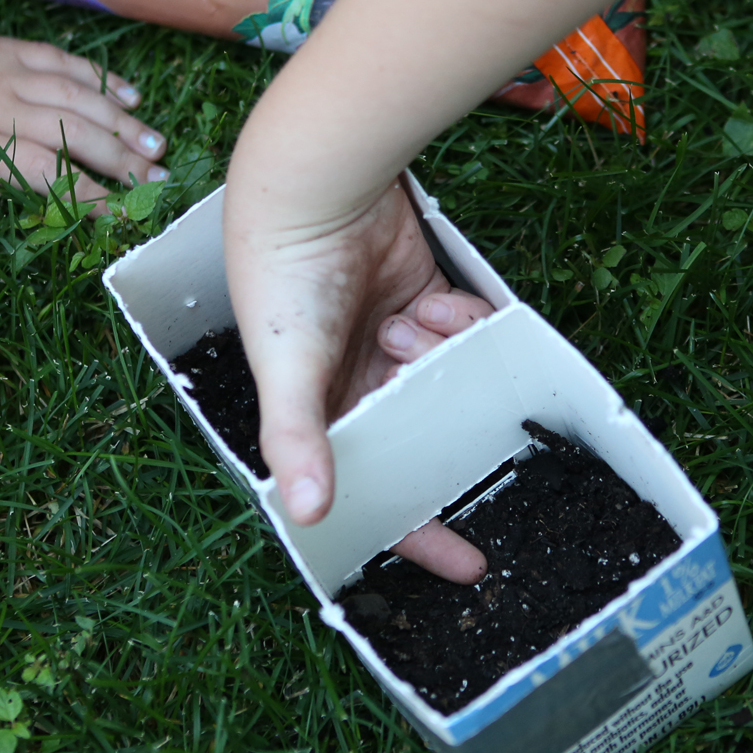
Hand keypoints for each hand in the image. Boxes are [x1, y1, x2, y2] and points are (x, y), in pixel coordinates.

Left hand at [0, 29, 167, 249]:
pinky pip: (64, 60)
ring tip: (158, 145)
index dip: (89, 196)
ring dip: (123, 121)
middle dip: (123, 160)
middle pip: (77, 134)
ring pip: (80, 96)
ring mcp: (10, 72)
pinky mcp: (11, 48)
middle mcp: (3, 106)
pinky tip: (130, 94)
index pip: (47, 173)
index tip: (122, 215)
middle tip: (160, 182)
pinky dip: (100, 77)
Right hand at [224, 176, 493, 583]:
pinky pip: (467, 336)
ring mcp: (398, 346)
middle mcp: (362, 387)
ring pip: (453, 382)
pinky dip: (459, 323)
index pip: (373, 490)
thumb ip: (296, 437)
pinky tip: (428, 301)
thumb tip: (308, 514)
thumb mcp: (287, 366)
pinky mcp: (427, 303)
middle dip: (446, 430)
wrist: (314, 186)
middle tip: (460, 418)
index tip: (469, 566)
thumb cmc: (284, 281)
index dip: (415, 530)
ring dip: (444, 359)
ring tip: (408, 322)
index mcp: (323, 415)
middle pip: (427, 436)